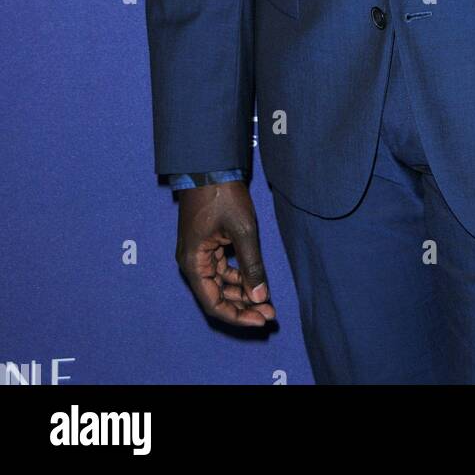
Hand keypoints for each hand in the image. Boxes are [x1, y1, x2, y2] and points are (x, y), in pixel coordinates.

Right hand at [175, 180, 275, 327]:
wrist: (210, 165)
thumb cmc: (222, 195)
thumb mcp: (242, 231)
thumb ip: (251, 266)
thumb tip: (260, 297)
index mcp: (194, 263)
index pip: (213, 303)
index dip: (237, 316)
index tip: (260, 320)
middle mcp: (193, 262)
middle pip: (217, 295)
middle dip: (243, 306)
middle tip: (269, 312)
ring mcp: (200, 253)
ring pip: (221, 283)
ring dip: (242, 293)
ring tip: (267, 300)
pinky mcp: (209, 244)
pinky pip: (223, 268)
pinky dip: (239, 276)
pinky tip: (256, 281)